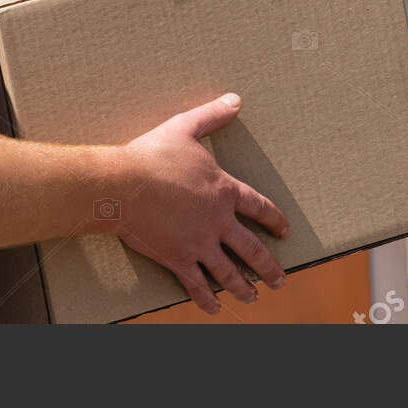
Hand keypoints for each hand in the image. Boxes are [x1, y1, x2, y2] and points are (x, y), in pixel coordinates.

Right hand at [112, 93, 289, 313]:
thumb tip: (236, 99)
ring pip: (228, 272)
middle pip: (251, 249)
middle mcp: (218, 221)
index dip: (274, 220)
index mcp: (224, 191)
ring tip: (254, 298)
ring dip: (243, 287)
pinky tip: (214, 308)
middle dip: (268, 267)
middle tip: (280, 281)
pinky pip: (196, 284)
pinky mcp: (177, 259)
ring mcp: (199, 243)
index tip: (285, 232)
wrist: (122, 184)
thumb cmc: (152, 154)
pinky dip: (206, 298)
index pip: (258, 207)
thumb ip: (212, 115)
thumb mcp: (185, 128)